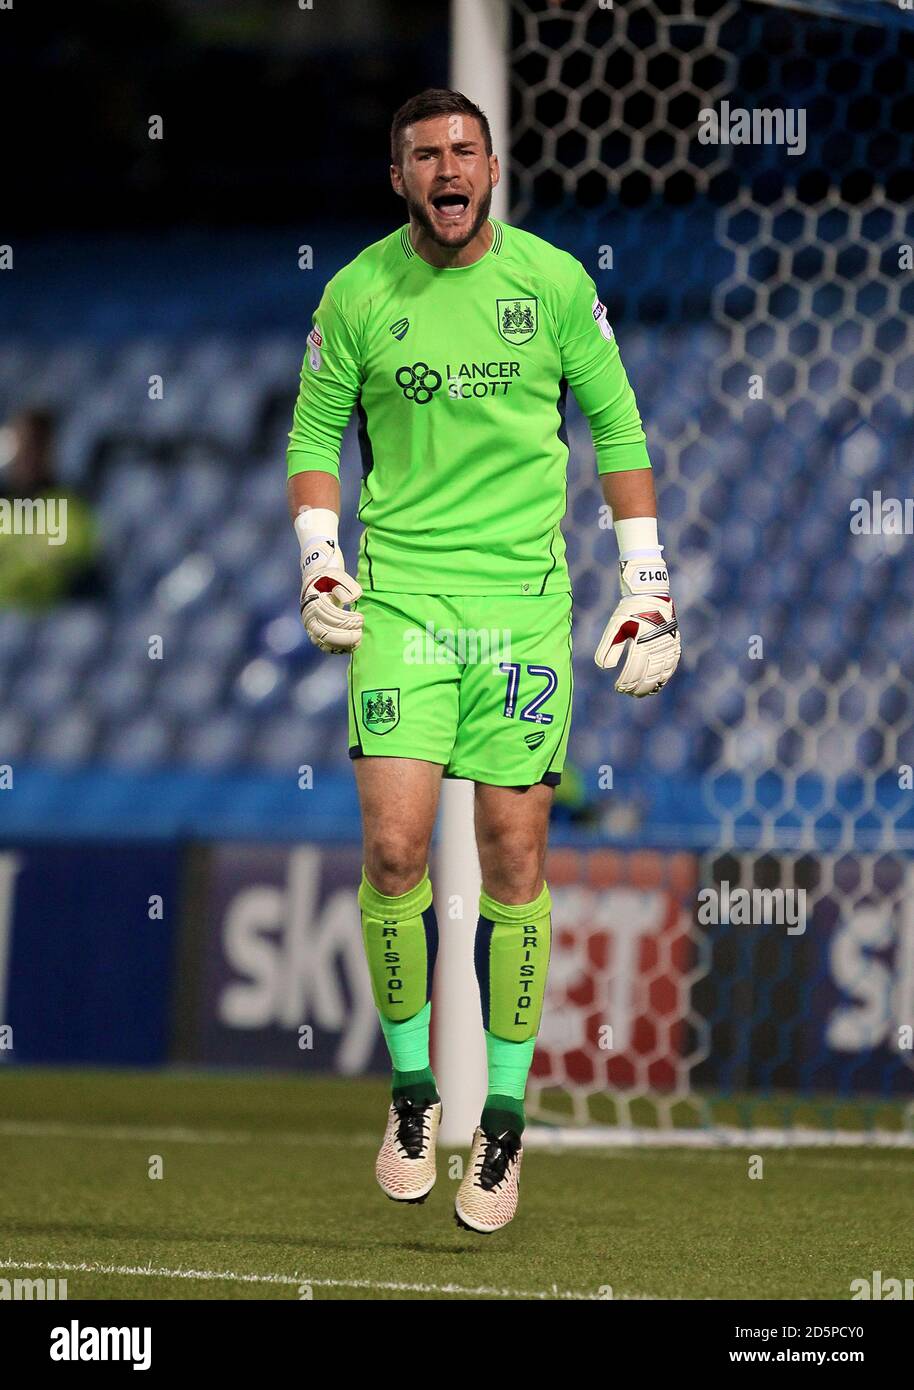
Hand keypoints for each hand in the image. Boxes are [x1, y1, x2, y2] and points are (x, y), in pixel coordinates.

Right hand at [299, 538, 363, 653]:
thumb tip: (352, 598)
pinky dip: (337, 648)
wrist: (318, 580)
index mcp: (313, 601)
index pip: (330, 616)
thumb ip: (347, 585)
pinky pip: (324, 645)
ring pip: (323, 641)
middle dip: (344, 636)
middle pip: (325, 633)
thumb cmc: (330, 577)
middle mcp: (309, 616)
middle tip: (360, 633)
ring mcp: (310, 625)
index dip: (347, 620)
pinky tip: (351, 647)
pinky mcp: (315, 632)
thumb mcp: (338, 576)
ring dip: (341, 644)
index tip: (361, 618)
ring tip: (358, 641)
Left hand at [594, 557, 679, 696]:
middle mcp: (657, 646)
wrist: (650, 594)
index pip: (633, 671)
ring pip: (661, 674)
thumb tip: (604, 667)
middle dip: (637, 688)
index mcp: (641, 643)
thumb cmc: (629, 610)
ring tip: (641, 693)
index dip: (626, 683)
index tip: (618, 688)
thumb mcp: (615, 625)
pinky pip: (672, 665)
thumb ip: (608, 647)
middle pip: (648, 676)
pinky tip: (658, 684)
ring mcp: (668, 646)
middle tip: (628, 693)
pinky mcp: (674, 644)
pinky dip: (665, 677)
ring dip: (651, 686)